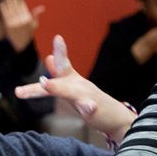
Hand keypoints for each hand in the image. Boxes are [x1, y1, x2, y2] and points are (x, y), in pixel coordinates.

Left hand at [0, 0, 45, 53]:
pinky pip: (5, 14)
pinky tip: (1, 2)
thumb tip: (42, 7)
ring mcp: (15, 22)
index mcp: (28, 18)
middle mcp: (22, 19)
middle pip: (17, 5)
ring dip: (8, 0)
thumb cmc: (26, 35)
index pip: (23, 5)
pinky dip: (3, 8)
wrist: (19, 46)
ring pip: (11, 8)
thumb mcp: (33, 26)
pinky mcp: (8, 25)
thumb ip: (36, 15)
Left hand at [16, 35, 136, 143]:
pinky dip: (89, 107)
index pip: (63, 63)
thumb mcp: (72, 85)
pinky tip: (90, 108)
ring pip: (69, 91)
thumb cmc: (91, 101)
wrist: (117, 118)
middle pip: (62, 73)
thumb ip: (59, 74)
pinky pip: (90, 109)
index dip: (61, 50)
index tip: (58, 37)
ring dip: (55, 87)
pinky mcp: (95, 111)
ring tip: (44, 83)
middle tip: (40, 66)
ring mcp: (87, 96)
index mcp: (71, 79)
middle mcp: (78, 84)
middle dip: (49, 64)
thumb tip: (49, 58)